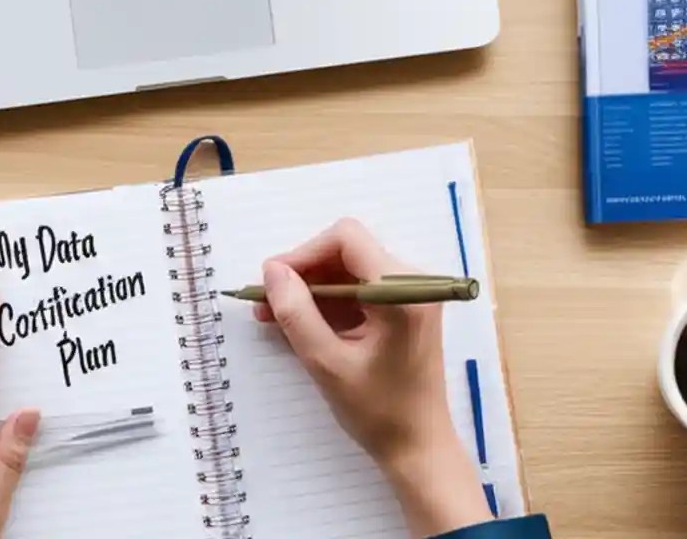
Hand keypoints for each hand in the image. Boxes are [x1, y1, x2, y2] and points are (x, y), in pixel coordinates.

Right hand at [256, 219, 491, 537]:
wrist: (419, 447)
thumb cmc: (378, 411)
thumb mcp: (326, 363)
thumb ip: (296, 313)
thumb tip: (272, 271)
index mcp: (402, 291)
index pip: (346, 239)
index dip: (303, 254)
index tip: (273, 282)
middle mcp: (413, 282)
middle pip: (347, 252)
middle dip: (304, 273)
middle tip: (266, 301)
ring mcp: (411, 295)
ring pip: (350, 270)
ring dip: (312, 289)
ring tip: (273, 314)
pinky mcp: (405, 309)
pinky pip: (360, 290)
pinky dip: (329, 302)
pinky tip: (298, 321)